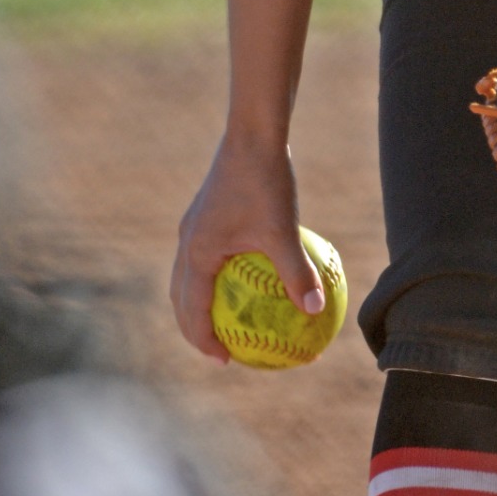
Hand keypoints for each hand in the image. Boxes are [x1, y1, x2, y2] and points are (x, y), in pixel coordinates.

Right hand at [170, 138, 323, 363]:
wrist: (252, 134)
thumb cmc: (266, 182)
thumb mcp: (283, 231)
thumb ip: (297, 273)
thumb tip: (315, 310)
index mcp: (196, 253)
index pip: (192, 311)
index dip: (204, 341)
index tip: (226, 361)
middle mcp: (187, 242)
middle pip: (181, 298)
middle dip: (197, 328)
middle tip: (224, 350)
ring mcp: (193, 226)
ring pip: (189, 276)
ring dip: (202, 302)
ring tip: (230, 319)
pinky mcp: (206, 212)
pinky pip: (206, 254)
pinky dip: (218, 275)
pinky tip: (253, 273)